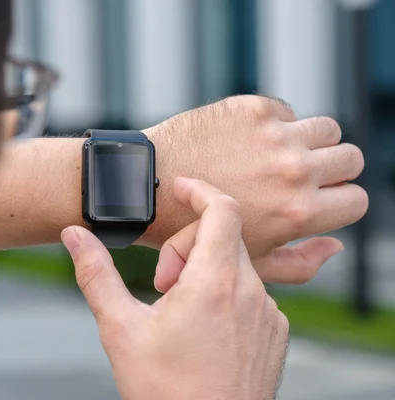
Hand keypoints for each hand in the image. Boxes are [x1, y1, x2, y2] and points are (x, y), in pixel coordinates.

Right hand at [62, 178, 288, 399]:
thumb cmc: (166, 392)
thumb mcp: (120, 328)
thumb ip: (95, 273)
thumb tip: (75, 236)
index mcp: (214, 282)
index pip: (222, 208)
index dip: (200, 190)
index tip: (181, 189)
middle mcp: (251, 292)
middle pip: (223, 237)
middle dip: (188, 246)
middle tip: (164, 284)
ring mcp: (269, 314)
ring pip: (237, 266)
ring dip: (206, 273)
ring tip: (181, 312)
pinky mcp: (275, 334)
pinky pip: (252, 293)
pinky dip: (226, 294)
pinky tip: (204, 329)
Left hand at [143, 95, 367, 289]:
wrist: (146, 186)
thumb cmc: (193, 230)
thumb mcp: (247, 263)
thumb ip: (300, 263)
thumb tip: (337, 245)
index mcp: (297, 213)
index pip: (358, 200)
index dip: (340, 202)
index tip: (320, 199)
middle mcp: (293, 171)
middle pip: (351, 158)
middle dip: (333, 169)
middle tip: (302, 176)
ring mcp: (274, 136)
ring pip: (327, 129)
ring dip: (310, 142)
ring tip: (279, 156)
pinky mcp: (252, 109)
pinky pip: (287, 112)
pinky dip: (276, 126)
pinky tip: (247, 142)